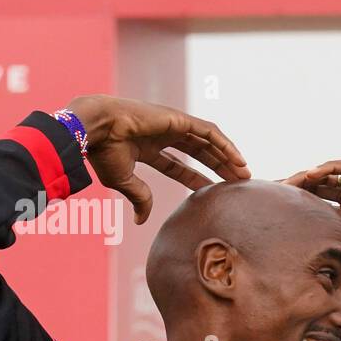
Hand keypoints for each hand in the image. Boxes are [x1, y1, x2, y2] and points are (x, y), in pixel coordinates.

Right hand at [66, 94, 250, 223]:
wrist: (96, 129)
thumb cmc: (102, 152)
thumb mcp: (123, 181)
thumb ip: (139, 198)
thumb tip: (142, 221)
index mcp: (147, 147)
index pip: (179, 166)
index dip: (197, 178)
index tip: (213, 192)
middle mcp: (161, 134)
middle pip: (199, 153)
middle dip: (219, 168)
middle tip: (237, 184)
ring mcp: (172, 125)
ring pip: (208, 142)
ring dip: (228, 157)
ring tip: (245, 174)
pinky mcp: (179, 119)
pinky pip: (210, 133)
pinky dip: (226, 145)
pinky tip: (239, 161)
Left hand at [288, 159, 340, 291]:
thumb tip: (317, 272)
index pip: (318, 208)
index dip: (298, 207)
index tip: (276, 210)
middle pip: (320, 189)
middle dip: (297, 188)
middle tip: (275, 192)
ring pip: (331, 175)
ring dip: (310, 175)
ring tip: (291, 182)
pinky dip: (332, 167)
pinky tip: (314, 174)